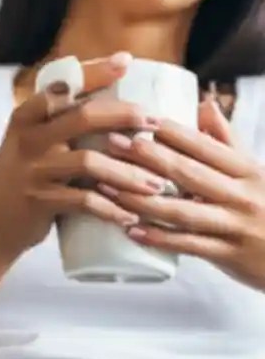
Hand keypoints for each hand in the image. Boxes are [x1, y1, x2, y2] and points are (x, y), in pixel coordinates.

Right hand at [0, 52, 167, 256]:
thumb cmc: (26, 177)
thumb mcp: (33, 142)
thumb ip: (63, 123)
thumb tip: (119, 101)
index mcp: (27, 117)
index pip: (62, 85)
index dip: (94, 72)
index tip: (125, 62)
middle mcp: (28, 139)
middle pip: (82, 116)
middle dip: (124, 116)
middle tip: (155, 123)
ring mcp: (32, 169)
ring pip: (89, 162)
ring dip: (128, 173)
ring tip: (156, 184)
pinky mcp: (38, 200)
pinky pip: (83, 201)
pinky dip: (110, 209)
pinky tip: (130, 216)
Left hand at [101, 99, 264, 289]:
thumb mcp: (254, 173)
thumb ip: (227, 142)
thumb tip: (204, 104)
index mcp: (248, 171)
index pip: (208, 147)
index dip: (174, 134)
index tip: (141, 121)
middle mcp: (243, 195)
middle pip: (190, 174)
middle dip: (149, 158)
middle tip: (113, 144)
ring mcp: (236, 226)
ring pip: (182, 211)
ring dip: (141, 200)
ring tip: (107, 188)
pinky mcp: (230, 255)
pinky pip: (188, 245)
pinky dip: (159, 238)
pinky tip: (131, 231)